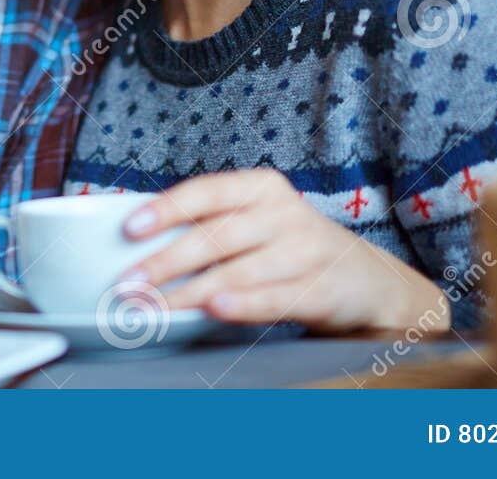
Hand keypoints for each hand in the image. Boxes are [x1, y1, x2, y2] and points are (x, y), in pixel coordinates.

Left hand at [118, 169, 448, 332]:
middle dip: (167, 261)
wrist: (366, 279)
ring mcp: (305, 251)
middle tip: (130, 282)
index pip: (206, 192)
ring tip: (156, 307)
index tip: (131, 228)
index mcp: (260, 188)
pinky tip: (216, 308)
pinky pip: (276, 298)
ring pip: (238, 271)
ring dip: (191, 292)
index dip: (166, 209)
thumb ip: (209, 226)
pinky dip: (244, 304)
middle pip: (215, 236)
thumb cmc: (291, 247)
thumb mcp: (256, 222)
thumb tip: (140, 245)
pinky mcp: (323, 289)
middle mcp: (283, 213)